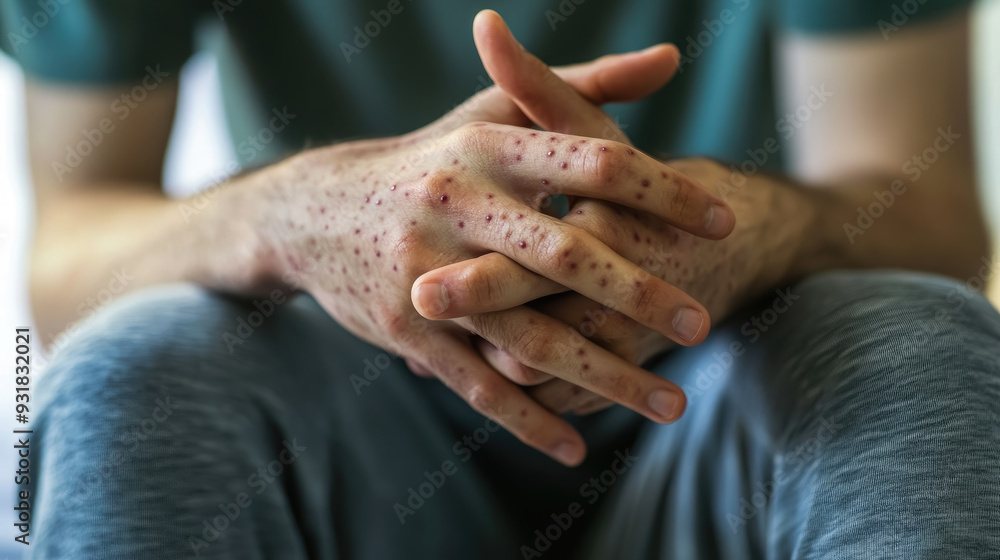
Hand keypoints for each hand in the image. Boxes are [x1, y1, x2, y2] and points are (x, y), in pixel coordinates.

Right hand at [244, 14, 735, 464]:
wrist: (313, 212)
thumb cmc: (430, 159)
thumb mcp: (494, 113)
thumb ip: (584, 86)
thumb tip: (671, 60)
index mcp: (489, 148)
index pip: (593, 163)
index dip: (662, 192)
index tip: (722, 222)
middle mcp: (458, 207)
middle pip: (566, 255)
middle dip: (640, 294)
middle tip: (702, 324)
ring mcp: (428, 273)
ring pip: (529, 337)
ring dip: (604, 376)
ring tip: (672, 407)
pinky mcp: (407, 328)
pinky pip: (478, 384)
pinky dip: (529, 419)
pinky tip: (578, 447)